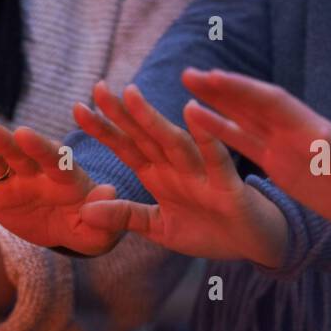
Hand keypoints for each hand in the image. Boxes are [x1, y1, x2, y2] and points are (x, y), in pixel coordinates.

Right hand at [0, 114, 120, 255]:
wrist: (65, 227)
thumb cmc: (89, 227)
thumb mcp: (101, 230)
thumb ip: (105, 213)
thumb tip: (107, 193)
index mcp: (64, 174)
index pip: (51, 157)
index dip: (38, 147)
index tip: (24, 134)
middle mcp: (35, 168)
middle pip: (17, 151)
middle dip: (1, 138)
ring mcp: (11, 173)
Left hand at [73, 81, 287, 265]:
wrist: (254, 244)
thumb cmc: (208, 230)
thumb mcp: (158, 228)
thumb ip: (124, 217)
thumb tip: (84, 211)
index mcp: (160, 175)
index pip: (127, 147)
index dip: (103, 129)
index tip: (77, 108)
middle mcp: (178, 168)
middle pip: (146, 136)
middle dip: (122, 113)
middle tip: (99, 86)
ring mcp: (203, 174)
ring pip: (174, 142)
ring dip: (153, 119)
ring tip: (132, 95)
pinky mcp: (228, 186)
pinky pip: (216, 159)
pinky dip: (206, 138)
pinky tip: (192, 114)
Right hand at [182, 68, 330, 238]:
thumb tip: (328, 139)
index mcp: (315, 132)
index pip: (273, 104)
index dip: (244, 91)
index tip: (214, 78)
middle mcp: (298, 133)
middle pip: (254, 103)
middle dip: (223, 88)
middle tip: (187, 72)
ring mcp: (288, 147)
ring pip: (246, 118)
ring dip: (218, 102)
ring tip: (187, 87)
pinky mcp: (282, 165)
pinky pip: (247, 144)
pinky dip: (223, 132)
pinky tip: (200, 124)